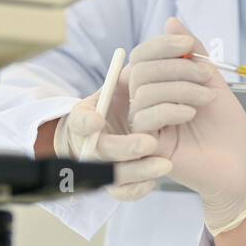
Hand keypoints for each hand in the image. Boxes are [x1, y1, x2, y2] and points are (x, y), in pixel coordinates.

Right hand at [52, 74, 170, 202]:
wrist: (120, 133)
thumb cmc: (122, 102)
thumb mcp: (124, 83)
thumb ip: (138, 70)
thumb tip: (155, 52)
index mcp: (88, 117)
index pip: (80, 120)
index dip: (85, 121)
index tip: (96, 120)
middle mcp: (92, 144)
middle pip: (101, 151)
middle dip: (124, 148)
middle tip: (150, 143)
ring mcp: (103, 166)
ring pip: (114, 177)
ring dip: (139, 171)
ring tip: (165, 165)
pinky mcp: (117, 184)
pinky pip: (124, 193)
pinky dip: (138, 189)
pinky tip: (155, 182)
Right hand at [126, 18, 245, 234]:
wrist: (239, 164)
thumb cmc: (227, 127)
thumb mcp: (212, 82)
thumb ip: (192, 54)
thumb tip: (172, 21)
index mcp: (159, 87)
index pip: (144, 56)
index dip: (162, 44)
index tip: (189, 45)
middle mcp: (147, 104)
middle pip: (140, 71)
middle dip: (175, 66)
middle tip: (207, 75)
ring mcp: (146, 126)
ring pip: (144, 91)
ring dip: (181, 87)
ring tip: (207, 98)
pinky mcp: (148, 145)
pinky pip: (146, 117)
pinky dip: (171, 108)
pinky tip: (192, 113)